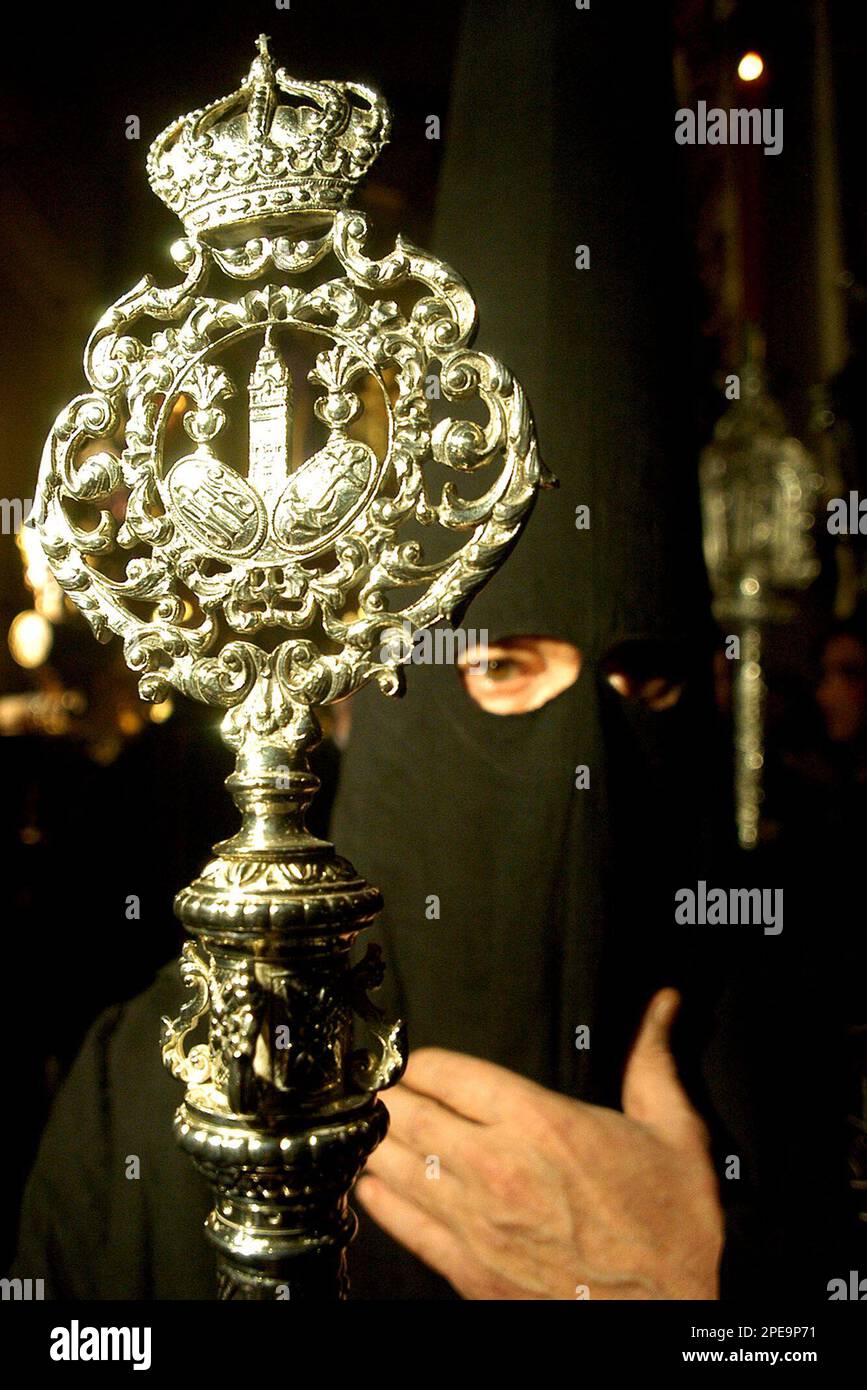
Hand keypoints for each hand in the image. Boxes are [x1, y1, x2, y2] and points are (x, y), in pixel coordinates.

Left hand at [355, 988, 723, 1299]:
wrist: (679, 1309)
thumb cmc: (675, 1224)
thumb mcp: (675, 1130)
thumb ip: (653, 1060)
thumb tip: (663, 1005)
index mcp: (542, 1124)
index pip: (449, 1073)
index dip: (422, 1061)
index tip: (414, 1060)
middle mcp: (500, 1168)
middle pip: (410, 1116)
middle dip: (386, 1095)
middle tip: (374, 1085)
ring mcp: (480, 1224)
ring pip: (396, 1168)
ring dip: (377, 1142)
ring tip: (371, 1126)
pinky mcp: (472, 1271)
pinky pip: (405, 1226)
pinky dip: (380, 1201)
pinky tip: (373, 1184)